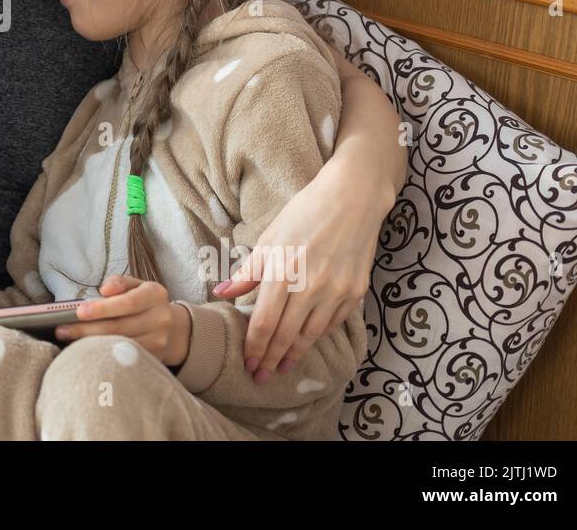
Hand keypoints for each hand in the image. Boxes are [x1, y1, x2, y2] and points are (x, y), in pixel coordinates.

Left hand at [54, 275, 188, 366]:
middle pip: (120, 327)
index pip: (128, 303)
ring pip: (120, 345)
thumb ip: (119, 282)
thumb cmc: (144, 302)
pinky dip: (102, 355)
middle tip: (62, 329)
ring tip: (67, 340)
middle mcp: (161, 319)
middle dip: (88, 329)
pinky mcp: (153, 359)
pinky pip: (123, 357)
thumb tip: (105, 288)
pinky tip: (85, 351)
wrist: (173, 329)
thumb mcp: (136, 285)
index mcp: (155, 295)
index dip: (103, 308)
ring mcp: (159, 342)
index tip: (79, 311)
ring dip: (91, 344)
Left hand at [213, 167, 378, 381]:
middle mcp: (310, 288)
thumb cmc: (304, 214)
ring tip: (282, 367)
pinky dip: (317, 337)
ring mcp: (335, 292)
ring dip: (294, 355)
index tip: (248, 364)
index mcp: (282, 273)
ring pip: (310, 335)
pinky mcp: (354, 292)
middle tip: (260, 376)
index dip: (255, 348)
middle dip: (271, 360)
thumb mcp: (269, 239)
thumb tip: (222, 292)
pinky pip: (332, 324)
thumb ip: (247, 272)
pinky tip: (306, 343)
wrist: (352, 200)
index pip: (264, 323)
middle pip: (285, 336)